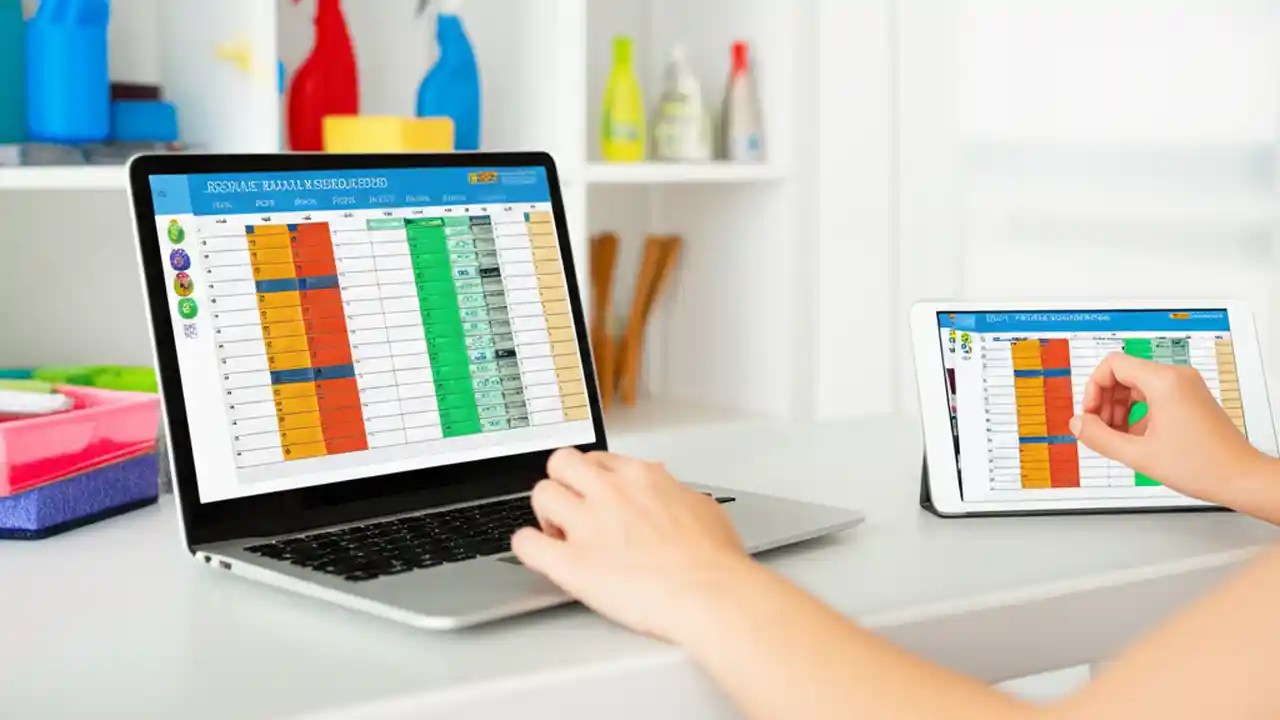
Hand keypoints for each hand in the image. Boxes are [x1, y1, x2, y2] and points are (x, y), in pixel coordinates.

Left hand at [511, 448, 753, 640]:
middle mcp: (609, 493)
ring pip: (541, 494)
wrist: (711, 594)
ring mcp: (588, 526)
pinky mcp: (572, 564)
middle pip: (561, 463)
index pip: (597, 460)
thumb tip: (670, 492)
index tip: (594, 496)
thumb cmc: (714, 560)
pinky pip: (526, 544)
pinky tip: (541, 556)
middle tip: (571, 509)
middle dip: (562, 484)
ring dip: (546, 515)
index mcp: (640, 477)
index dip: (592, 480)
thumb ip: (675, 493)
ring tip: (559, 535)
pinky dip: (528, 547)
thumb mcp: (702, 506)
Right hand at [1070, 352, 1267, 502]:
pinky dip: (1138, 414)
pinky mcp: (1190, 399)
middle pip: (1124, 374)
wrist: (1241, 477)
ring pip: (1137, 386)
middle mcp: (1176, 377)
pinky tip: (1137, 440)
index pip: (1113, 365)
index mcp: (1164, 382)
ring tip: (1117, 437)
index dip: (1093, 389)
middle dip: (1105, 401)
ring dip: (1120, 409)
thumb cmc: (1202, 465)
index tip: (1090, 414)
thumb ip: (1099, 437)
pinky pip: (1153, 396)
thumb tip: (1077, 424)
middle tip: (1100, 429)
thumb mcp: (1138, 455)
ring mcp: (1186, 387)